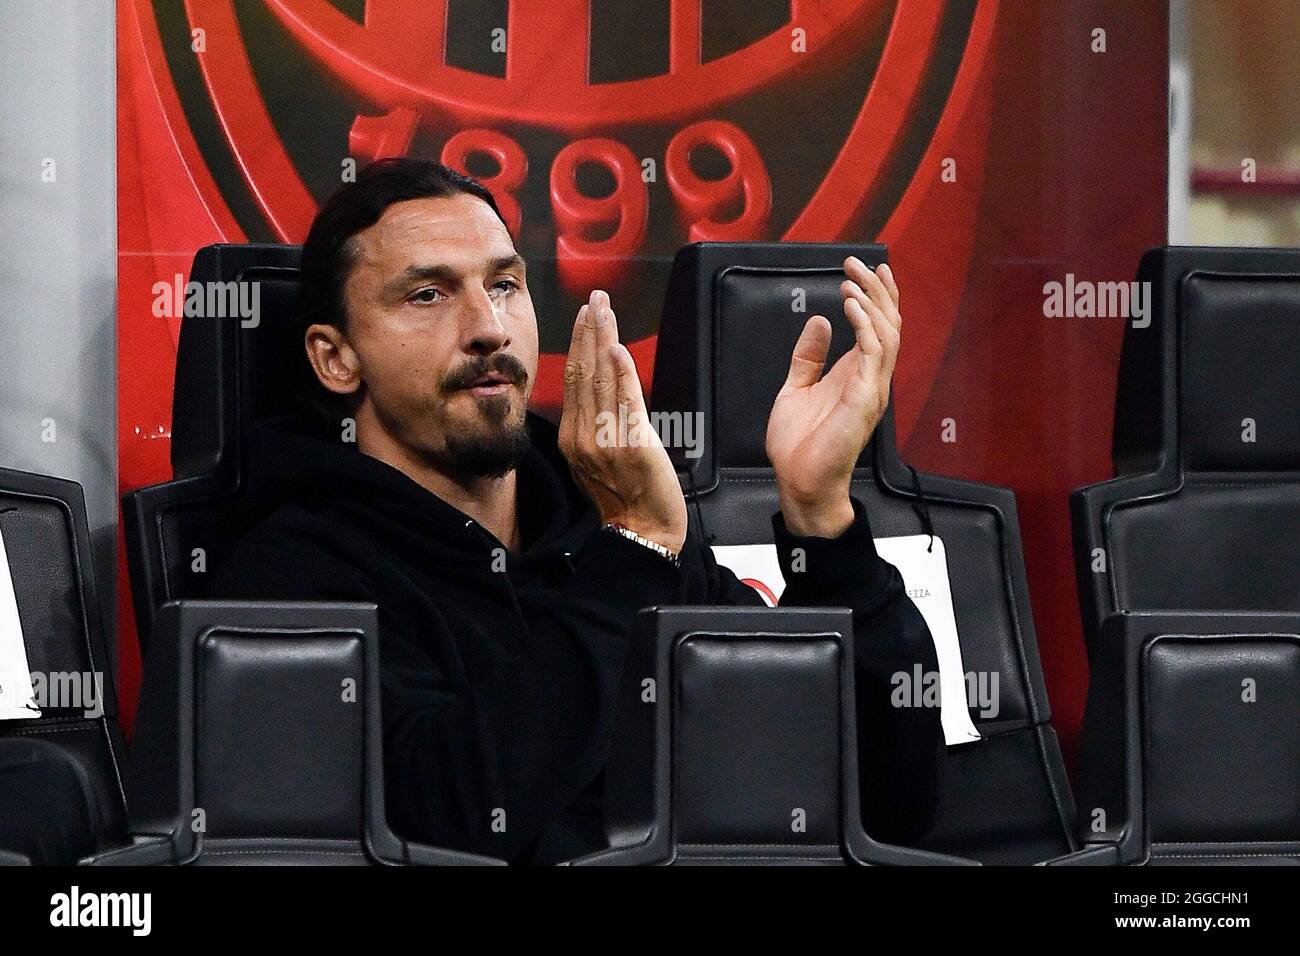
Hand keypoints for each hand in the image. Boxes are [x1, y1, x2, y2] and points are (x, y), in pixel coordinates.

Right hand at [558, 290, 687, 553]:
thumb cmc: (625, 498)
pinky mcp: (632, 446)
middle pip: (583, 372)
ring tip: (605, 310)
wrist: (644, 532)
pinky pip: (625, 401)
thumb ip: (593, 426)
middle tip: (596, 298)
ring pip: (601, 380)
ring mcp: (606, 441)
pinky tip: (618, 347)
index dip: (579, 343)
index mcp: (573, 438)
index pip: (573, 379)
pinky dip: (621, 372)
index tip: (585, 314)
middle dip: (589, 330)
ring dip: (603, 340)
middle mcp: (583, 436)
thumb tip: (599, 390)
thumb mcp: (596, 460)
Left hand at [765, 257, 901, 536]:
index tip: (865, 268)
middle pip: (888, 323)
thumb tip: (818, 321)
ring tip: (851, 278)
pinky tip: (849, 305)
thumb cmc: (799, 445)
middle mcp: (871, 379)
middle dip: (876, 289)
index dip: (877, 296)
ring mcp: (872, 388)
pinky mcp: (865, 398)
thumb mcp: (796, 388)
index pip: (878, 327)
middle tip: (856, 262)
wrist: (799, 481)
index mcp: (858, 375)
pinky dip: (864, 325)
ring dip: (871, 301)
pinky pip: (873, 353)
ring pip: (887, 333)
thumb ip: (809, 356)